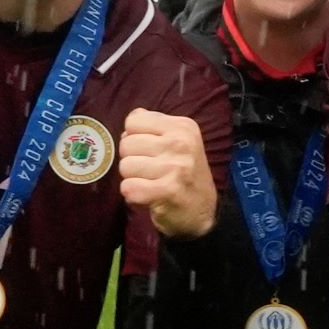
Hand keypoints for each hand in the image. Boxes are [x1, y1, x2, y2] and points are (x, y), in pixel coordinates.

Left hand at [115, 107, 214, 236]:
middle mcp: (181, 144)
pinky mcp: (167, 191)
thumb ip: (154, 125)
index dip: (135, 137)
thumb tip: (132, 118)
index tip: (151, 150)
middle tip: (151, 170)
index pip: (133, 121)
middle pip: (126, 144)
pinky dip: (133, 195)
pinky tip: (148, 195)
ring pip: (125, 166)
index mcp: (183, 127)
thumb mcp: (178, 140)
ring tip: (151, 183)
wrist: (203, 210)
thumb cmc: (185, 172)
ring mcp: (175, 167)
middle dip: (132, 159)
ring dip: (133, 178)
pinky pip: (128, 188)